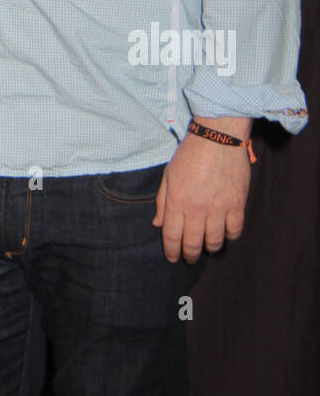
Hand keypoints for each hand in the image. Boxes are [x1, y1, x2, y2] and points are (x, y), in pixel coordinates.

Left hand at [153, 116, 250, 262]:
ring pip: (214, 241)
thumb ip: (162, 201)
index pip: (172, 236)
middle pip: (193, 243)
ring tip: (207, 247)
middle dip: (189, 255)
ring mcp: (218, 208)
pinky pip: (234, 231)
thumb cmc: (190, 154)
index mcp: (177, 201)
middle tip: (189, 258)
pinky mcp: (237, 204)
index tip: (172, 257)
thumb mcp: (169, 175)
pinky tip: (225, 234)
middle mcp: (197, 209)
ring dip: (209, 248)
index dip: (171, 251)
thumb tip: (158, 224)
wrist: (217, 137)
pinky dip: (229, 236)